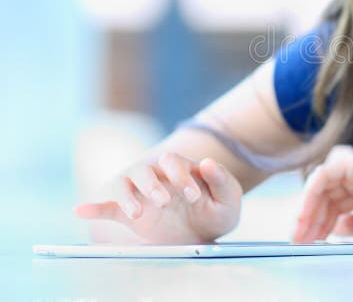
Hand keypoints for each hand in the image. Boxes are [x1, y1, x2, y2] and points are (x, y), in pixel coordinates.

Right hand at [73, 152, 242, 243]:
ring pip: (124, 183)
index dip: (180, 175)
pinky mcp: (127, 214)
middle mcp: (156, 177)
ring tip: (137, 213)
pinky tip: (81, 210)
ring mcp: (140, 194)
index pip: (174, 162)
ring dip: (127, 196)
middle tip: (164, 201)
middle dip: (153, 184)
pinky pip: (105, 208)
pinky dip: (93, 208)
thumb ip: (222, 179)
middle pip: (145, 169)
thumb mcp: (228, 198)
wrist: (203, 234)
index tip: (192, 196)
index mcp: (180, 169)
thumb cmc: (217, 210)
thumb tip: (208, 162)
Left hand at [291, 145, 352, 243]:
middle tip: (299, 239)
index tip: (309, 241)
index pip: (339, 203)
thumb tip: (335, 227)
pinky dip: (312, 193)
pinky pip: (325, 175)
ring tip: (301, 231)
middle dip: (312, 218)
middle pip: (328, 194)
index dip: (323, 222)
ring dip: (308, 208)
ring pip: (323, 184)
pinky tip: (307, 213)